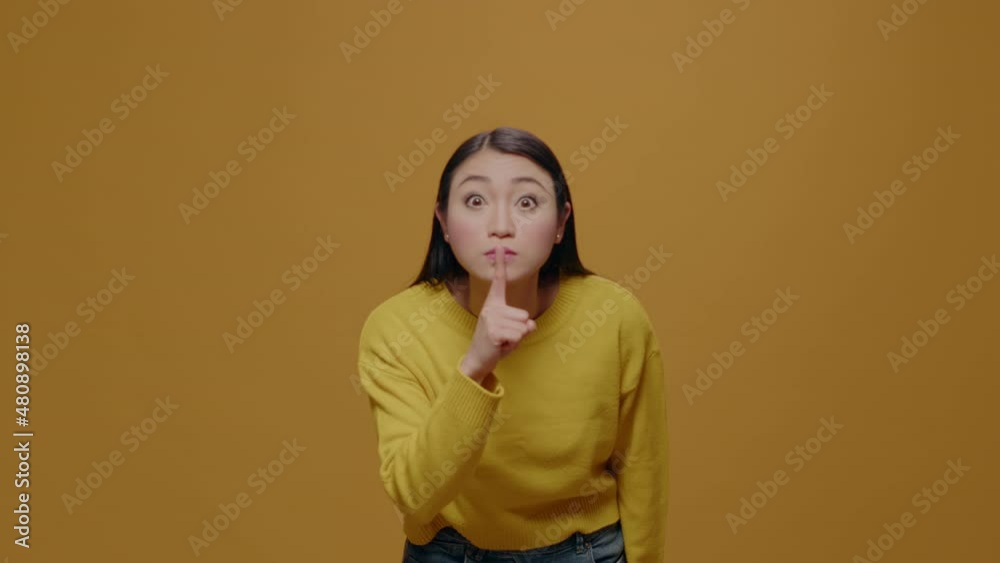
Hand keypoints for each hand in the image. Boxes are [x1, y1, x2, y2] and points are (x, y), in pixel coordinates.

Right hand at [460, 244, 536, 379]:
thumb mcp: (513, 332)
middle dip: (520, 330)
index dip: (500, 264)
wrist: (478, 360)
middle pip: (524, 315)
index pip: (498, 282)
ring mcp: (491, 319)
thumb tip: (530, 325)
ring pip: (523, 326)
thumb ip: (524, 325)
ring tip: (503, 341)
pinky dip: (514, 344)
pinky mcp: (494, 332)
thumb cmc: (496, 344)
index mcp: (493, 304)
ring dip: (517, 338)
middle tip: (504, 337)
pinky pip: (519, 335)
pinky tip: (500, 346)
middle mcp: (491, 308)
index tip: (500, 247)